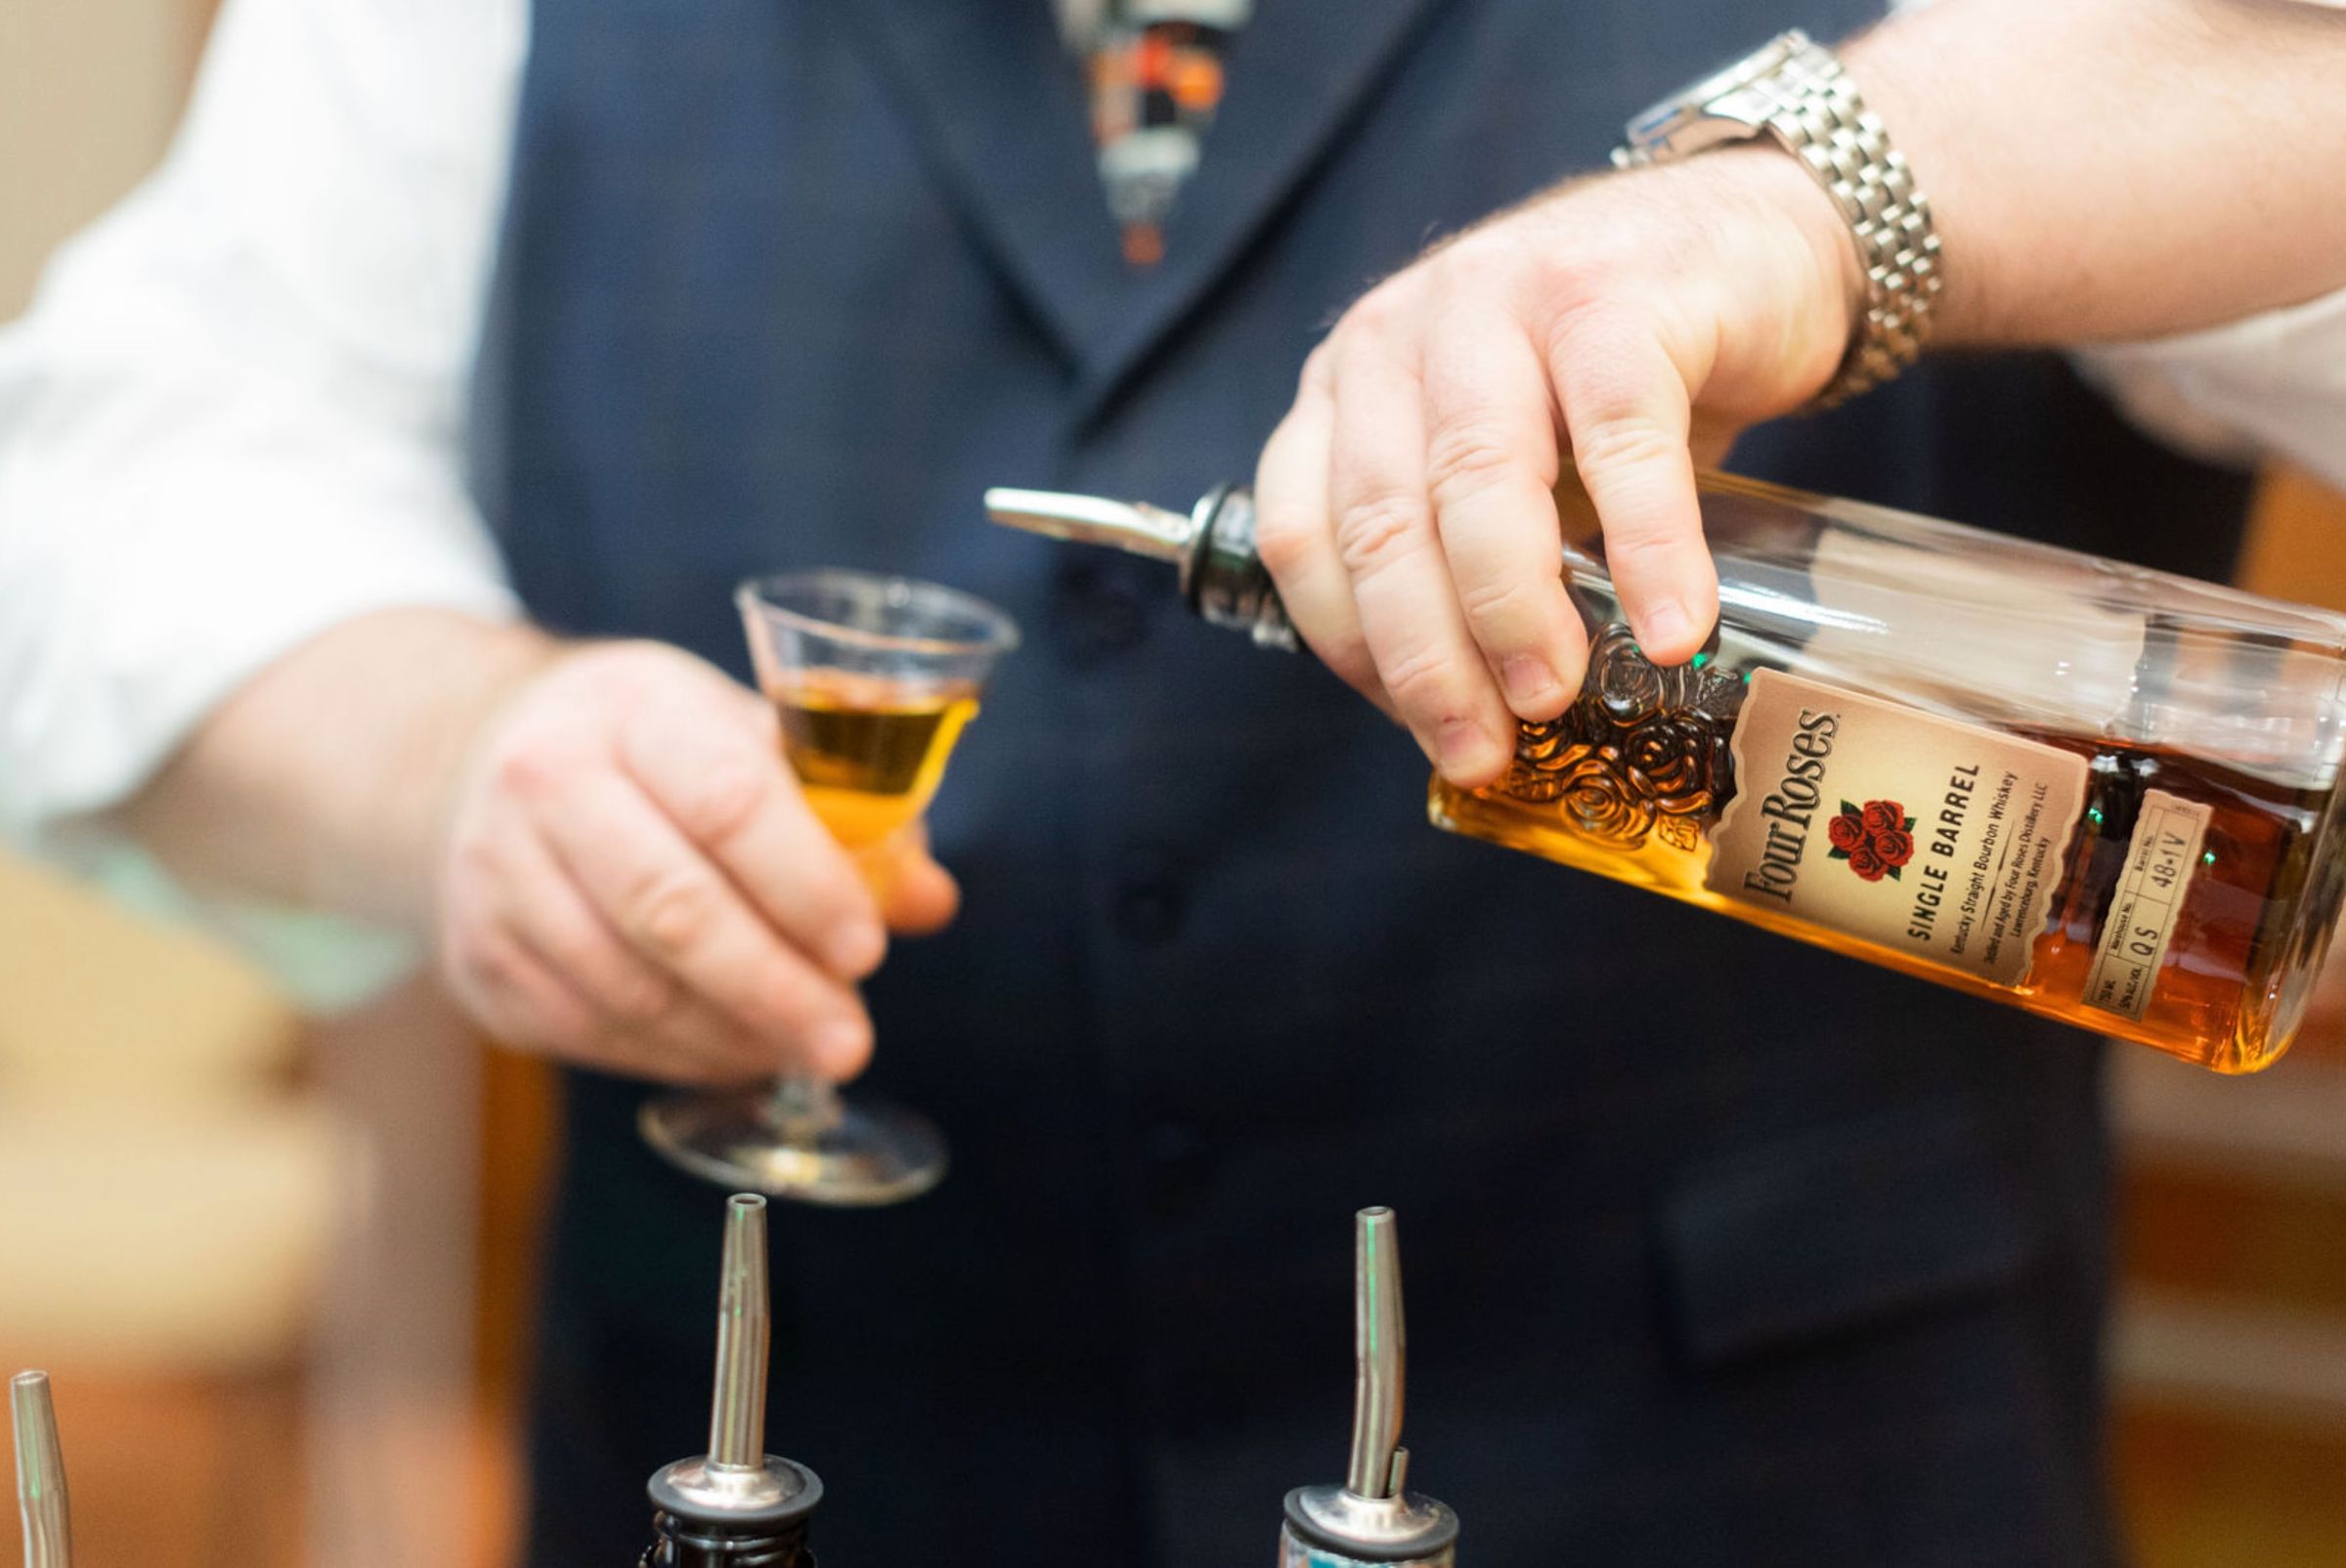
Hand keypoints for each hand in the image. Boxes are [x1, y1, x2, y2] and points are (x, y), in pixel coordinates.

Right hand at [433, 640, 958, 1084]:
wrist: (478, 757)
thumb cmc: (655, 748)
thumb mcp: (746, 737)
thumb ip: (850, 812)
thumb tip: (928, 901)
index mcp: (635, 708)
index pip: (729, 802)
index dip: (808, 886)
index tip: (868, 950)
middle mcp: (547, 781)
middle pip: (673, 909)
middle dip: (776, 989)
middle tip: (850, 1041)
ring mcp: (496, 875)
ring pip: (630, 987)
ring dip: (733, 1035)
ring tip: (806, 1048)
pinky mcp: (479, 959)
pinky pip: (591, 1031)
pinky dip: (677, 1056)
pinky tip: (738, 1050)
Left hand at [1253, 148, 1859, 785]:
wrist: (1757, 233)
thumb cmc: (1618, 372)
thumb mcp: (1511, 455)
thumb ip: (1464, 554)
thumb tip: (1465, 721)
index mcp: (1353, 381)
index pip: (1304, 531)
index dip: (1352, 649)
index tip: (1420, 729)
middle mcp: (1406, 333)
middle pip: (1383, 522)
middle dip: (1425, 658)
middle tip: (1480, 748)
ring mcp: (1505, 301)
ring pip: (1479, 481)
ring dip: (1511, 611)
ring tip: (1553, 697)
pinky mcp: (1620, 297)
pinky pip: (1622, 438)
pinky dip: (1647, 547)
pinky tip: (1672, 626)